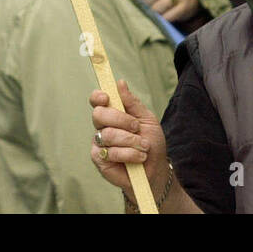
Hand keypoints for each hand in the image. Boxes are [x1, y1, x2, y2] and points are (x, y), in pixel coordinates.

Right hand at [89, 80, 167, 203]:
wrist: (155, 168)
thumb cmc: (150, 142)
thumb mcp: (147, 119)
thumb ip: (132, 103)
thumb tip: (120, 83)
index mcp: (112, 113)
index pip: (97, 101)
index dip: (98, 97)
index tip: (107, 98)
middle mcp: (102, 127)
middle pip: (98, 114)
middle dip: (121, 119)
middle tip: (136, 127)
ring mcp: (99, 143)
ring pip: (108, 135)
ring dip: (131, 141)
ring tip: (144, 147)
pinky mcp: (99, 159)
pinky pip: (110, 152)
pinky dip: (129, 154)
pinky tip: (138, 157)